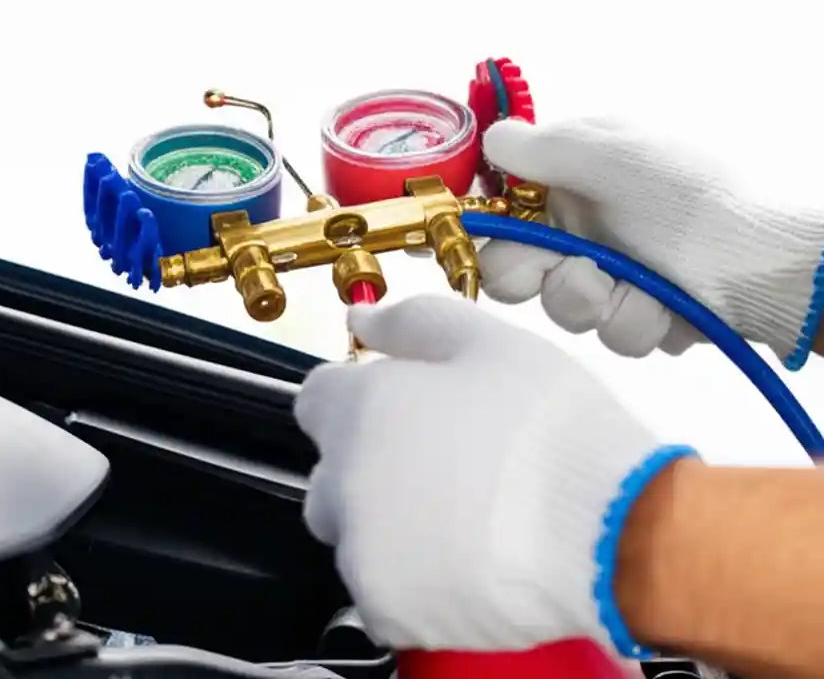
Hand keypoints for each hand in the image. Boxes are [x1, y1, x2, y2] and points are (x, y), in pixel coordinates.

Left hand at [295, 295, 694, 654]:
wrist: (607, 531)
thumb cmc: (554, 431)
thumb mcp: (489, 343)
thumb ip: (411, 323)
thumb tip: (362, 316)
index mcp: (359, 408)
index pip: (318, 399)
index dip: (362, 402)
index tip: (407, 414)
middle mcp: (341, 480)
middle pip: (330, 473)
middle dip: (371, 471)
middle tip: (448, 473)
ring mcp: (359, 550)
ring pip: (353, 536)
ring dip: (388, 530)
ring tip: (465, 523)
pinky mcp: (384, 608)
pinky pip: (380, 593)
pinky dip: (411, 584)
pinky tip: (467, 565)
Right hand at [480, 118, 823, 366]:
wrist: (760, 260)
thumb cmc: (686, 195)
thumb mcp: (609, 153)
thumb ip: (538, 148)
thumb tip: (491, 139)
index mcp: (569, 180)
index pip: (498, 212)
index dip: (490, 234)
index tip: (501, 244)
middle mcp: (581, 226)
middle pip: (514, 273)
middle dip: (546, 280)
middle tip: (581, 273)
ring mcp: (608, 274)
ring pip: (562, 310)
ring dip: (599, 304)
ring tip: (640, 290)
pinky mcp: (634, 314)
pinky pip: (609, 334)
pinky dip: (637, 322)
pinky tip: (665, 307)